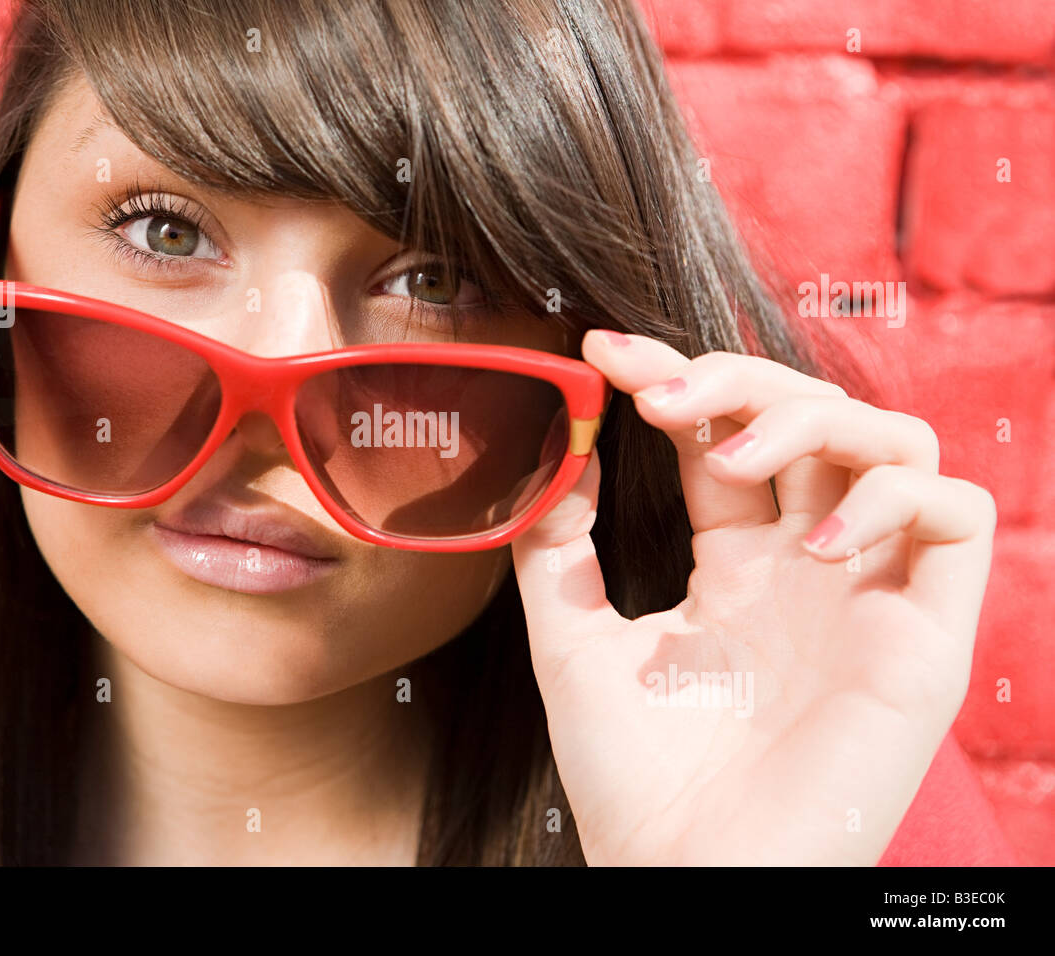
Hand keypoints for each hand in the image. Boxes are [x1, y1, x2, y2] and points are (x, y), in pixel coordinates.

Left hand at [511, 330, 996, 864]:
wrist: (684, 880)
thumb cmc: (633, 780)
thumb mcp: (573, 643)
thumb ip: (559, 547)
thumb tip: (561, 450)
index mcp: (737, 568)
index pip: (725, 438)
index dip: (675, 380)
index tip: (602, 354)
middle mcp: (809, 569)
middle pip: (810, 416)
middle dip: (737, 379)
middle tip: (659, 391)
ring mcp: (868, 596)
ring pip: (895, 439)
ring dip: (815, 420)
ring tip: (739, 457)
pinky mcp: (925, 638)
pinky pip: (956, 516)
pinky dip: (893, 498)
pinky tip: (814, 545)